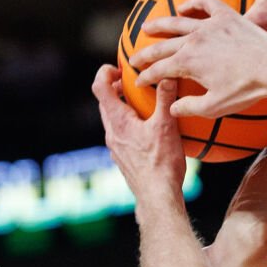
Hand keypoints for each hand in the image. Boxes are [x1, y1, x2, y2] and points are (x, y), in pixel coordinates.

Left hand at [93, 65, 186, 200]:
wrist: (157, 197)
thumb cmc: (161, 163)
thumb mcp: (166, 126)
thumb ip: (165, 98)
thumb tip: (167, 75)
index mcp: (118, 121)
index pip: (99, 87)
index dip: (105, 72)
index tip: (120, 68)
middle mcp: (112, 133)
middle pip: (105, 103)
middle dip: (117, 89)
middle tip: (135, 83)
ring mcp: (116, 148)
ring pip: (114, 120)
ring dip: (125, 108)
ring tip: (145, 105)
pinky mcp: (124, 159)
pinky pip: (122, 135)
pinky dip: (131, 125)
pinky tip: (151, 131)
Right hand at [130, 0, 266, 118]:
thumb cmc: (247, 90)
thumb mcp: (216, 107)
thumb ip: (190, 108)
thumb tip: (173, 109)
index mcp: (187, 62)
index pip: (158, 70)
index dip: (145, 77)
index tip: (137, 82)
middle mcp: (193, 40)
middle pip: (161, 46)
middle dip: (144, 54)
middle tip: (132, 59)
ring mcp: (209, 24)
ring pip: (176, 21)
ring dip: (159, 24)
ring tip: (147, 26)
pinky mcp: (227, 15)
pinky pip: (205, 3)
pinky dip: (193, 3)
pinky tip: (186, 7)